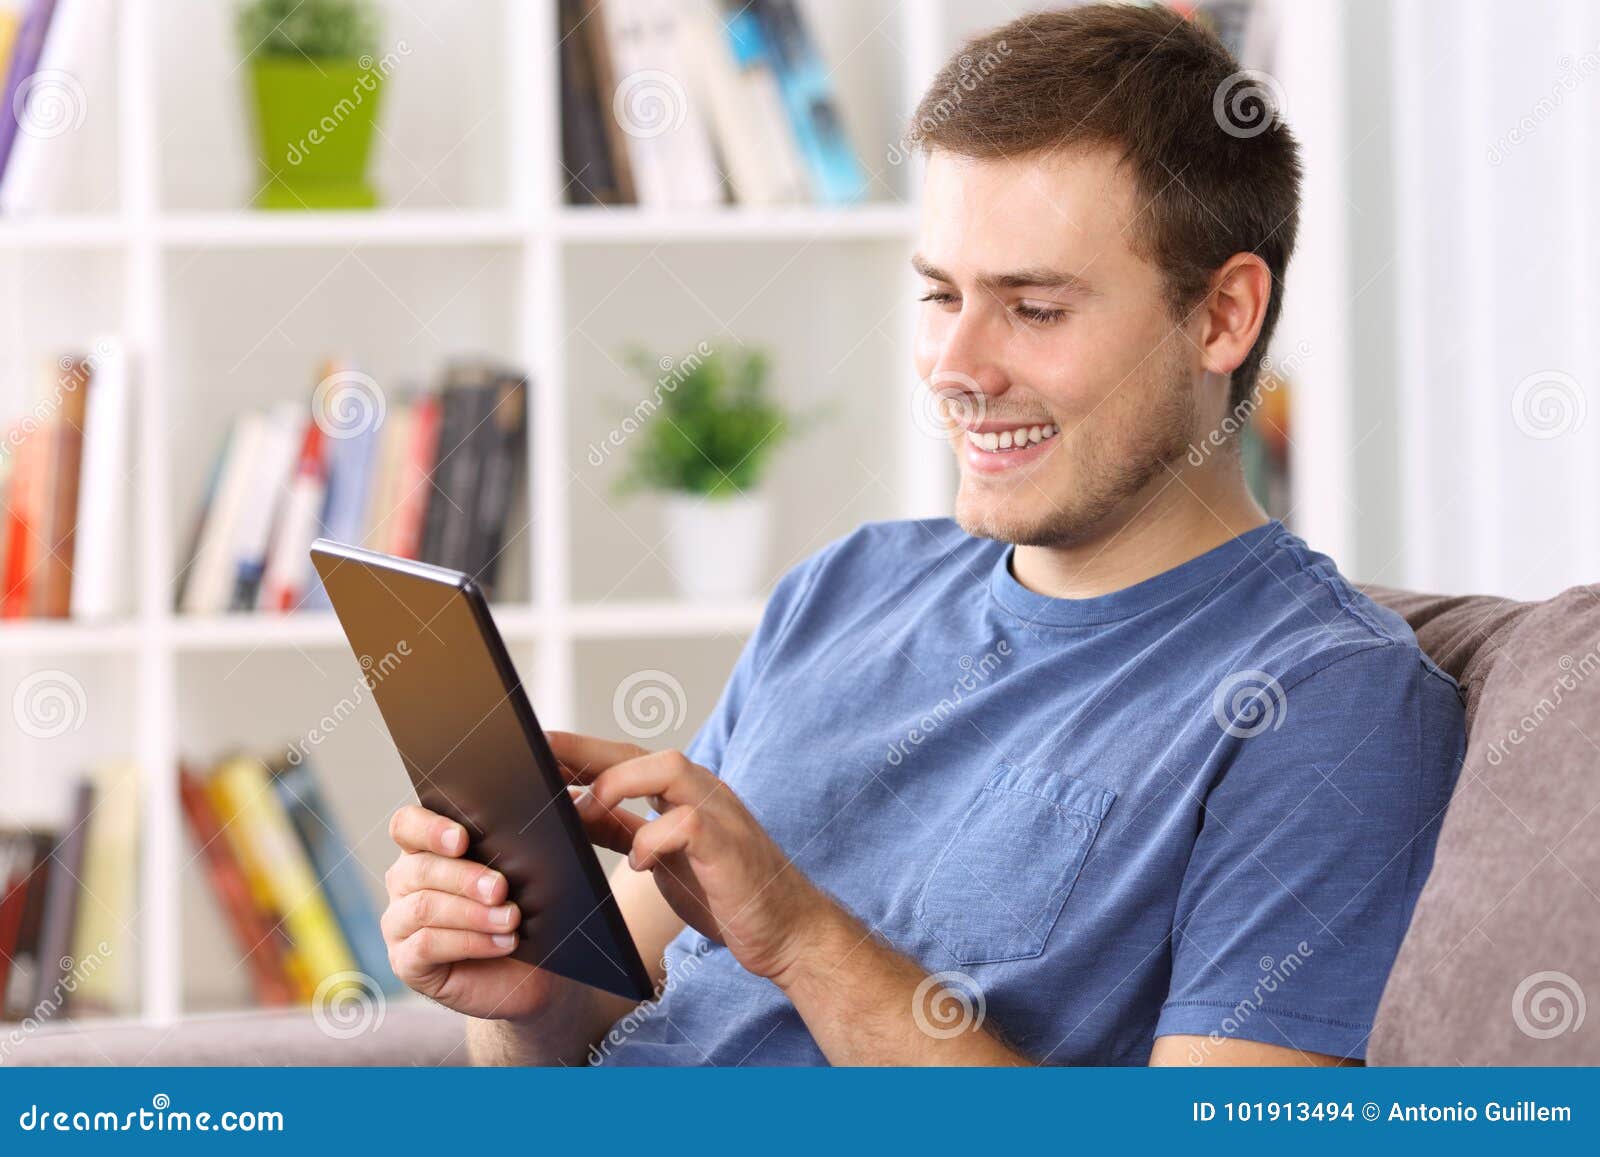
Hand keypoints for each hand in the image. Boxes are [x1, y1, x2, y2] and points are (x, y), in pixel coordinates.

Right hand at [382, 804, 578, 1020]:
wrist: (533, 971)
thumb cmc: (526, 912)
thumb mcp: (527, 875)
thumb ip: (522, 844)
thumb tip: (551, 811)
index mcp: (427, 850)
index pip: (407, 826)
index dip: (429, 828)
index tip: (462, 839)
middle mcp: (406, 883)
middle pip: (419, 869)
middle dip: (465, 877)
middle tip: (502, 888)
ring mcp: (400, 924)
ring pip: (424, 908)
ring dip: (472, 913)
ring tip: (511, 919)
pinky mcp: (407, 963)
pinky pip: (427, 946)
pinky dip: (470, 942)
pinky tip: (503, 943)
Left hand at [549, 731, 831, 981]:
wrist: (786, 930)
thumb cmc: (724, 893)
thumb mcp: (659, 859)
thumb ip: (623, 831)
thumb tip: (573, 813)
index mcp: (682, 795)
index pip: (623, 759)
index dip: (579, 753)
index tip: (535, 750)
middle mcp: (701, 793)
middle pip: (637, 753)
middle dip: (584, 751)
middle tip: (539, 755)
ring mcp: (720, 814)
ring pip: (669, 767)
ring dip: (619, 782)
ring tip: (586, 811)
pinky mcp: (730, 847)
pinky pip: (689, 823)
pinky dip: (655, 838)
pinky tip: (639, 862)